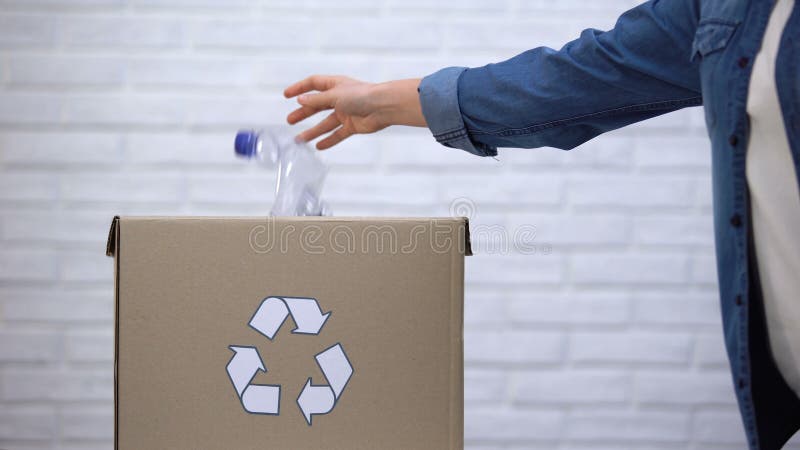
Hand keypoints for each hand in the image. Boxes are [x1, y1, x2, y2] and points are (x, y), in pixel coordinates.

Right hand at [284, 75, 425, 149]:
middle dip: (303, 113)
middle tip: (290, 121)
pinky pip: (338, 134)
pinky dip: (329, 140)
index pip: (313, 84)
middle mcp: (340, 98)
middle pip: (317, 105)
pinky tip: (318, 146)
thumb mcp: (334, 96)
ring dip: (313, 131)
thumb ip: (317, 100)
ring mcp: (346, 112)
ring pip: (325, 123)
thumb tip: (301, 100)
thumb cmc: (362, 95)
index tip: (286, 95)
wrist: (384, 107)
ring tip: (299, 139)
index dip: (299, 88)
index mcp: (335, 85)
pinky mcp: (353, 126)